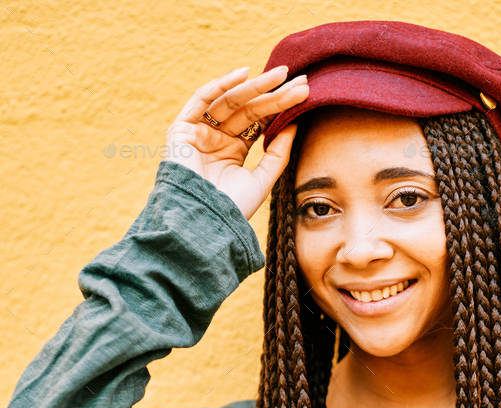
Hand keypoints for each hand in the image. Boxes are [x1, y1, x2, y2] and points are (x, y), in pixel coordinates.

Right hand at [165, 66, 308, 219]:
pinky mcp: (181, 129)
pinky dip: (221, 85)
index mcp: (233, 150)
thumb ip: (277, 153)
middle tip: (301, 81)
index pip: (258, 121)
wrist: (203, 224)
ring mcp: (198, 132)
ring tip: (282, 75)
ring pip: (230, 101)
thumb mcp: (262, 180)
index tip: (304, 94)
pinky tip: (245, 74)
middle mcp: (215, 138)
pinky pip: (201, 99)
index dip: (280, 107)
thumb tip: (295, 123)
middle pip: (248, 109)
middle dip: (274, 94)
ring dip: (256, 86)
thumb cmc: (231, 209)